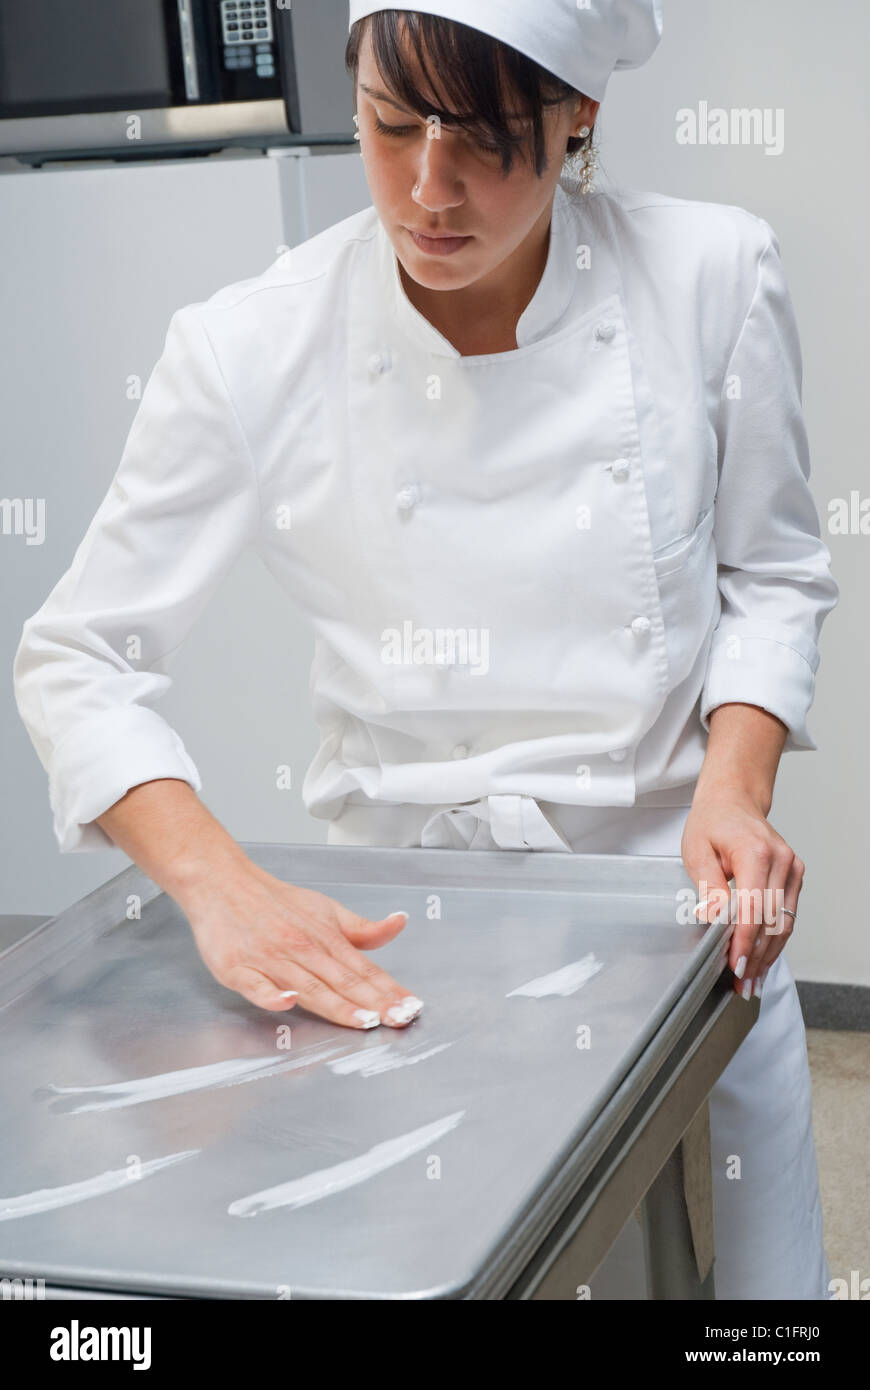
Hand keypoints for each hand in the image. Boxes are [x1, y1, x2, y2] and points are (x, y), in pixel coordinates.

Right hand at [179, 861, 421, 1028]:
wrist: (223, 882)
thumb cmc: (274, 902)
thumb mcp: (324, 909)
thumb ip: (361, 928)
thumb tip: (399, 923)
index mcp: (325, 937)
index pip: (364, 969)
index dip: (389, 990)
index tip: (411, 1007)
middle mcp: (302, 949)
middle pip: (343, 981)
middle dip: (374, 1003)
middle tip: (399, 1020)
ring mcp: (270, 959)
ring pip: (309, 987)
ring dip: (337, 1006)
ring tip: (363, 1021)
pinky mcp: (238, 968)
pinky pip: (256, 986)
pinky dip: (271, 995)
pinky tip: (288, 1002)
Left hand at [680, 786, 804, 998]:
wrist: (732, 801)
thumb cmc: (712, 822)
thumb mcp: (697, 850)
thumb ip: (708, 886)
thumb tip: (713, 919)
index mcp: (756, 853)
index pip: (753, 908)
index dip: (743, 941)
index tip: (734, 966)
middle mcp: (781, 861)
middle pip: (771, 920)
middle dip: (754, 957)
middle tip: (740, 984)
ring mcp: (792, 869)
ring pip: (784, 923)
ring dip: (767, 955)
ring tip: (750, 981)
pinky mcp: (793, 877)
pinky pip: (786, 915)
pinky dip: (774, 940)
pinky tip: (761, 960)